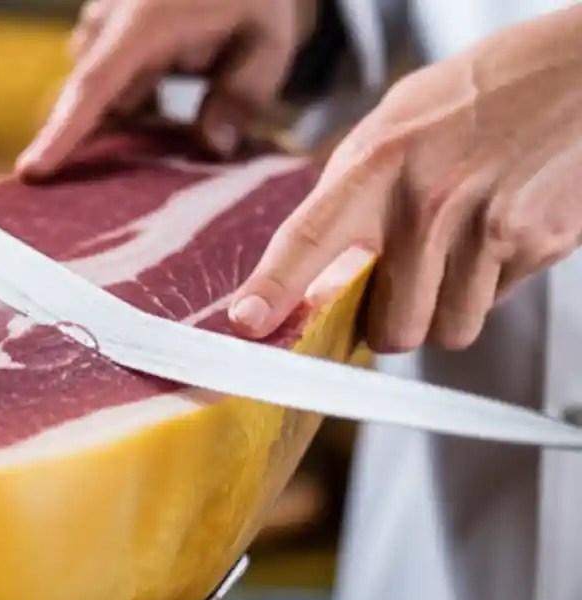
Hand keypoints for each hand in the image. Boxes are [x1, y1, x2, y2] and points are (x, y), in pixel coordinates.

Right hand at [16, 0, 314, 177]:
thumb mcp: (269, 41)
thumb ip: (242, 95)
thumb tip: (212, 147)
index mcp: (145, 19)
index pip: (95, 84)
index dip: (63, 131)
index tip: (32, 170)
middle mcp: (108, 20)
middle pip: (87, 100)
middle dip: (99, 140)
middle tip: (126, 171)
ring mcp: (98, 26)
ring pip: (97, 96)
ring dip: (130, 117)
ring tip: (178, 102)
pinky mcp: (99, 38)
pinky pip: (102, 88)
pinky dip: (129, 106)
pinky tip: (166, 96)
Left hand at [229, 6, 581, 352]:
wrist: (576, 71)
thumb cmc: (475, 97)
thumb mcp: (392, 127)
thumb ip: (349, 198)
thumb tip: (310, 273)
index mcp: (378, 163)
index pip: (309, 236)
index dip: (274, 287)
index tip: (248, 322)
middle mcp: (428, 202)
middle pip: (391, 327)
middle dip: (389, 326)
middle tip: (392, 296)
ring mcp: (487, 229)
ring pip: (448, 330)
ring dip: (442, 312)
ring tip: (451, 258)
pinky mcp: (537, 245)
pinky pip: (496, 304)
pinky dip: (489, 287)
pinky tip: (493, 236)